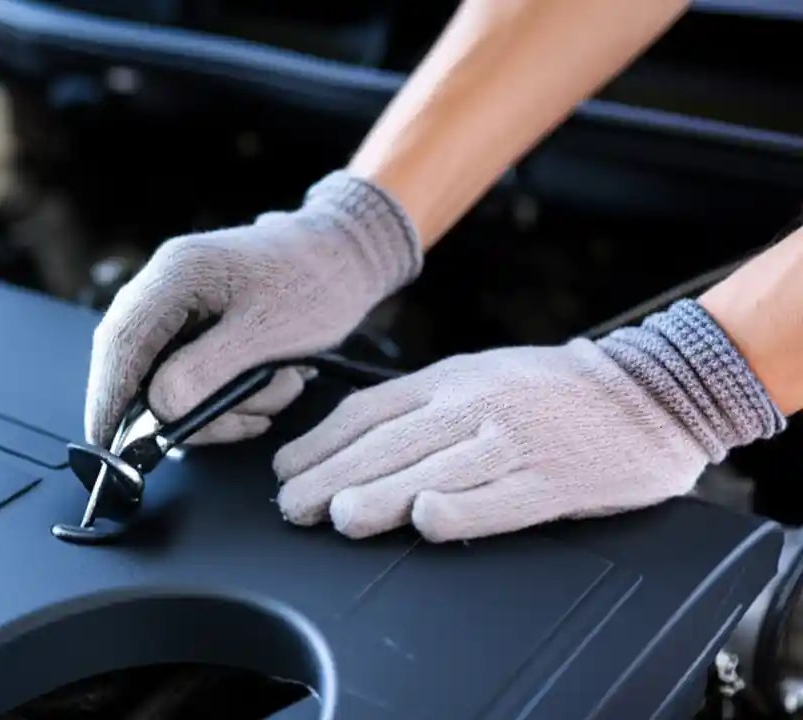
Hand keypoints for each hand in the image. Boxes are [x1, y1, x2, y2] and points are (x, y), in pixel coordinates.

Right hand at [84, 172, 421, 446]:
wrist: (351, 253)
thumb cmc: (318, 282)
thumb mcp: (266, 334)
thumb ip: (205, 372)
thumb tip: (158, 408)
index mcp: (175, 275)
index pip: (120, 345)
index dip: (108, 400)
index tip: (107, 447)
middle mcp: (165, 286)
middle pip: (138, 367)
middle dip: (185, 410)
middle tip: (238, 425)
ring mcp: (179, 305)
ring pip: (169, 379)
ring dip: (223, 404)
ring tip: (277, 394)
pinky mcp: (197, 323)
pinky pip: (193, 375)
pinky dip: (230, 395)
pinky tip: (270, 389)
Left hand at [274, 300, 785, 541]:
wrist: (651, 391)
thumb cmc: (555, 391)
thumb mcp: (481, 376)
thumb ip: (425, 405)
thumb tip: (356, 438)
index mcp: (450, 379)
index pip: (369, 410)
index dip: (320, 441)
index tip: (286, 469)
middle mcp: (474, 405)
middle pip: (389, 442)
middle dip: (331, 476)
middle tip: (291, 506)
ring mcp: (514, 441)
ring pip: (434, 468)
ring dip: (379, 494)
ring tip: (338, 517)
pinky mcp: (554, 479)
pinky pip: (501, 497)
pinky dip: (462, 509)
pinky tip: (427, 520)